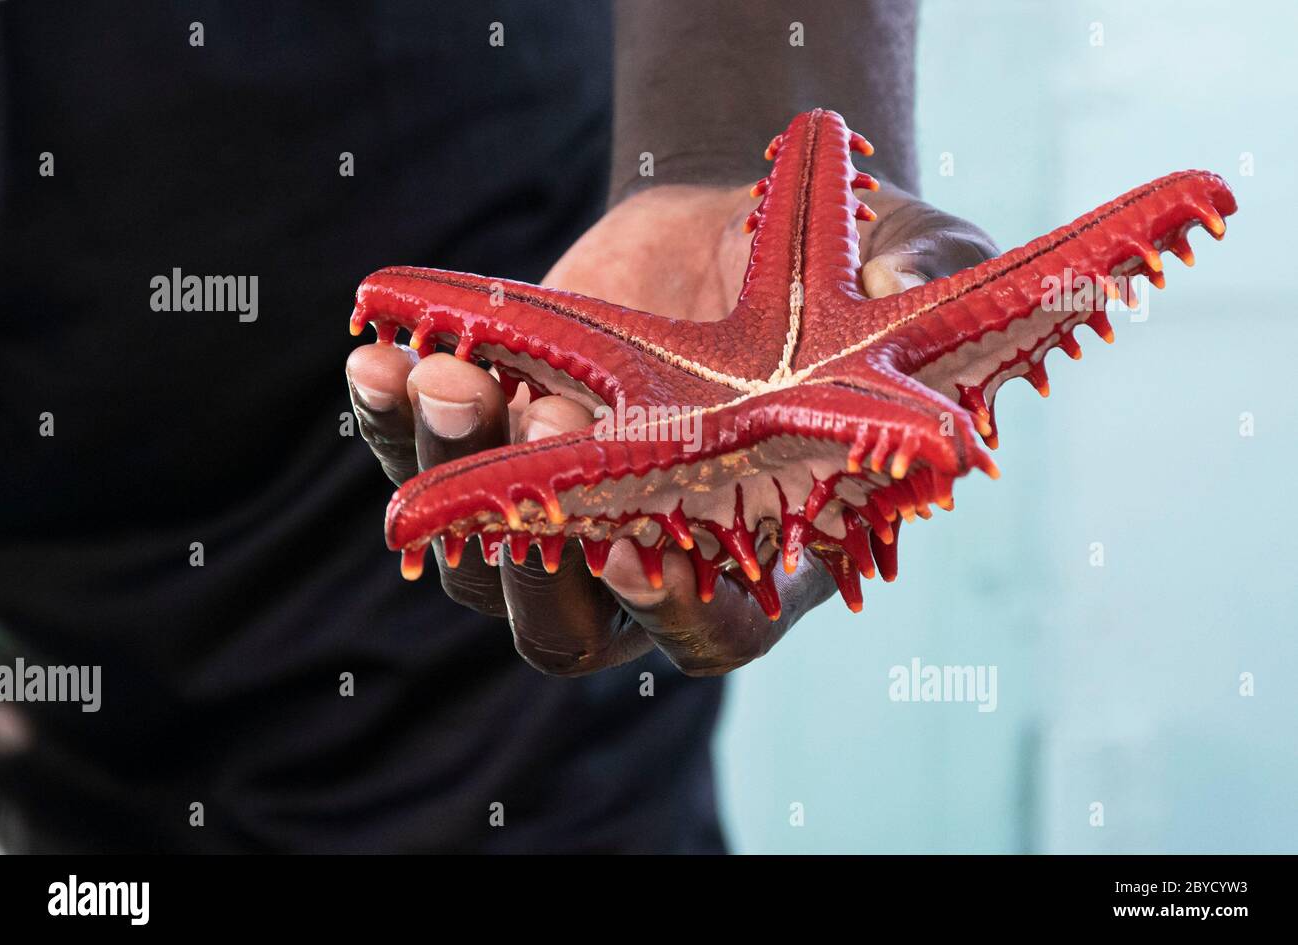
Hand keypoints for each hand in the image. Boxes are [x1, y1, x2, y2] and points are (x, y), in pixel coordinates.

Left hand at [345, 182, 997, 675]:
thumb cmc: (825, 274)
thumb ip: (921, 282)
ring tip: (452, 377)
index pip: (714, 635)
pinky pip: (417, 476)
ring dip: (446, 479)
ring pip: (474, 563)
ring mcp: (557, 523)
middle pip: (563, 631)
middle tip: (544, 423)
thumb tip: (919, 316)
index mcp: (757, 556)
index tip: (631, 541)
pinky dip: (387, 429)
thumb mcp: (905, 257)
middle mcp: (648, 564)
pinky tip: (382, 360)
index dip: (673, 611)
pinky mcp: (490, 461)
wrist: (720, 236)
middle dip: (531, 553)